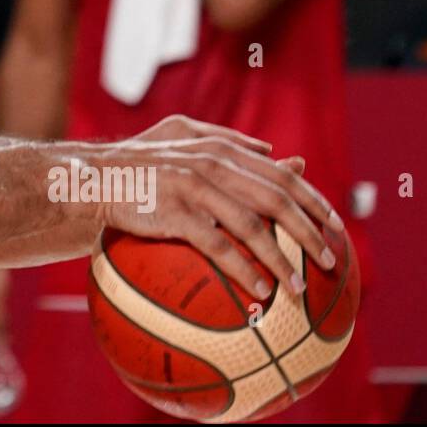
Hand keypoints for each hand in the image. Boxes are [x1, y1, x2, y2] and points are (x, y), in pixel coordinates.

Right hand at [90, 117, 343, 297]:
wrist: (91, 178)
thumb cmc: (136, 160)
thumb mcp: (180, 137)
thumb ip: (227, 140)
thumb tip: (276, 152)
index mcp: (219, 146)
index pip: (281, 174)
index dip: (314, 199)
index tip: (335, 224)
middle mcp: (211, 163)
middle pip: (277, 199)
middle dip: (311, 231)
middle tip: (331, 259)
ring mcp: (193, 187)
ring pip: (253, 226)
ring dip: (282, 259)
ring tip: (300, 287)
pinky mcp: (174, 213)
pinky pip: (219, 246)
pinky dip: (244, 269)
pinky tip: (260, 290)